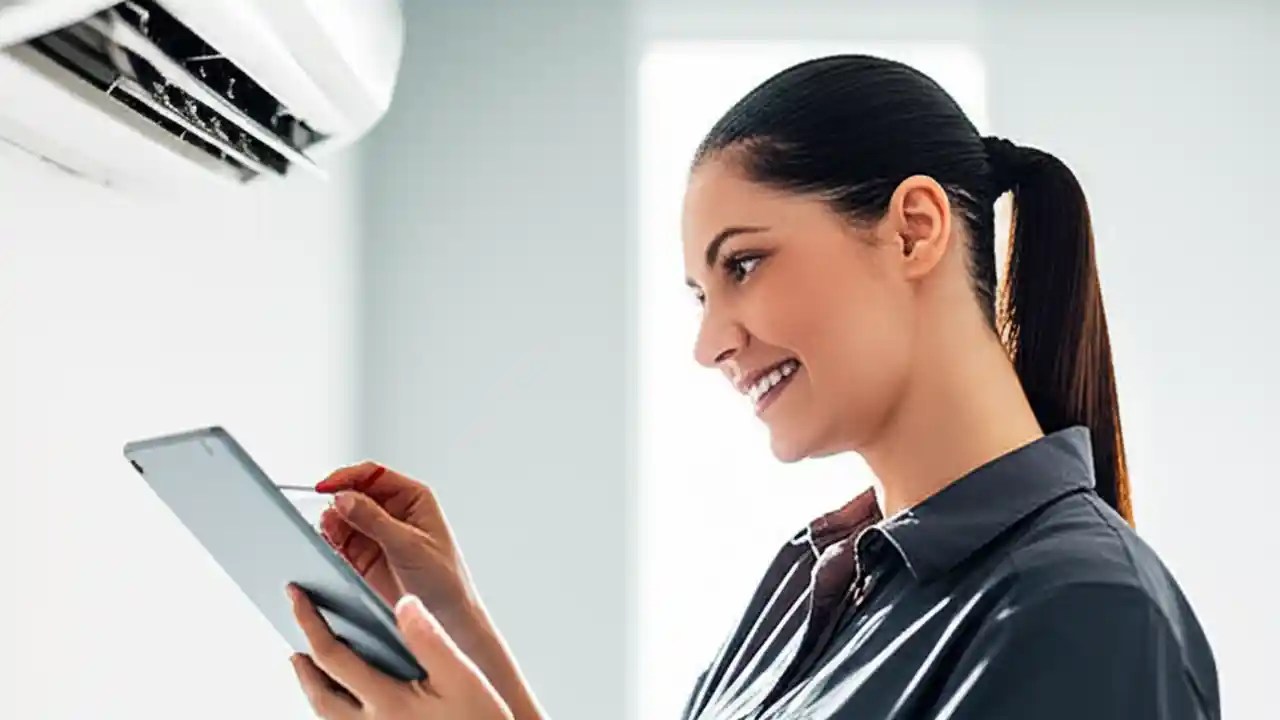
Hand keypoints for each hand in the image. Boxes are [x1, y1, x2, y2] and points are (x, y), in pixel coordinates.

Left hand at [288, 586, 511, 719]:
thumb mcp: (464, 678)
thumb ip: (430, 639)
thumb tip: (404, 602)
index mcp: (386, 702)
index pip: (333, 656)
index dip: (310, 622)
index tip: (297, 596)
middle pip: (319, 696)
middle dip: (303, 666)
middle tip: (296, 641)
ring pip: (329, 718)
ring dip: (314, 691)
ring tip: (311, 670)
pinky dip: (336, 711)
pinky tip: (349, 702)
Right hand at [314, 462, 479, 627]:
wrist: (447, 620)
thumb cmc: (443, 579)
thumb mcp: (408, 545)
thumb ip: (374, 520)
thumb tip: (343, 498)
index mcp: (413, 498)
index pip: (373, 474)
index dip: (347, 477)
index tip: (325, 487)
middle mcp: (393, 511)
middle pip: (354, 494)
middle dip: (337, 504)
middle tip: (327, 519)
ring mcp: (377, 534)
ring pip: (343, 518)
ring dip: (332, 524)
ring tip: (330, 537)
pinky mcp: (365, 557)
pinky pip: (340, 542)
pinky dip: (330, 543)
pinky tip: (329, 549)